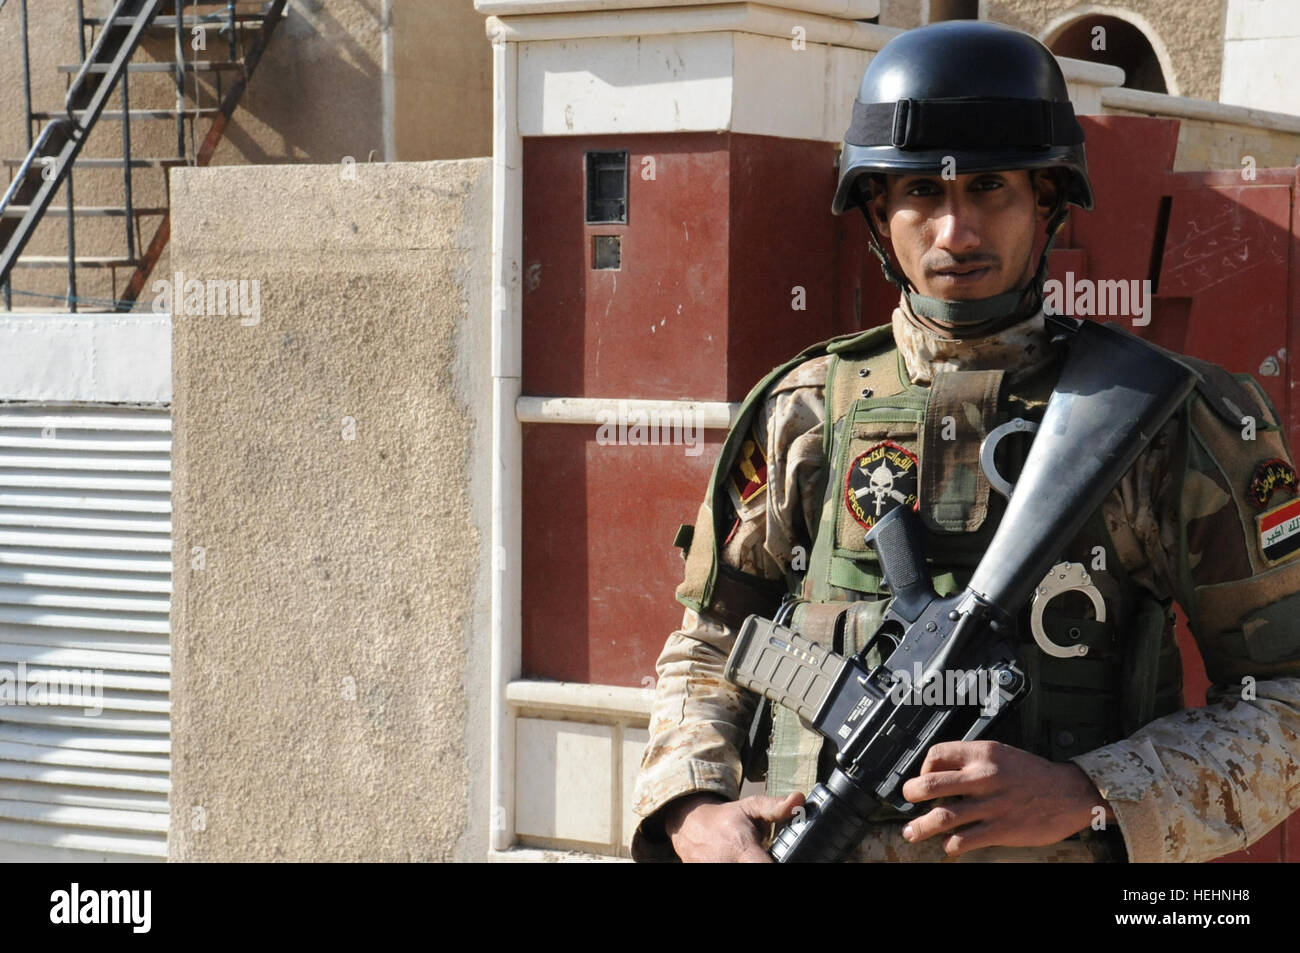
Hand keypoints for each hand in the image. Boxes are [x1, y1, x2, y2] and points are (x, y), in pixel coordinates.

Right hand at [664, 791, 805, 862]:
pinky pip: (730, 879)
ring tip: (753, 856)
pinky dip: (739, 866)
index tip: (782, 857)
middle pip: (758, 870)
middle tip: (765, 854)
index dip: (780, 863)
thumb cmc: (725, 819)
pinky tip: (741, 859)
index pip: (765, 867)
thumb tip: (799, 800)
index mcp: (742, 850)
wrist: (689, 826)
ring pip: (743, 875)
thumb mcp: (750, 807)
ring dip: (754, 864)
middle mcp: (727, 865)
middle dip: (764, 862)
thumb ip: (775, 807)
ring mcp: (715, 872)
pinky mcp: (705, 874)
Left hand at [899, 740, 1115, 856]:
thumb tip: (942, 773)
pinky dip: (951, 845)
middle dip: (911, 793)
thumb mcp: (1002, 755)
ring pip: (943, 816)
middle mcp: (983, 776)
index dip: (924, 766)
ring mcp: (991, 804)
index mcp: (983, 753)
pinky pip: (965, 839)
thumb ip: (974, 761)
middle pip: (931, 784)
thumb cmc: (1034, 775)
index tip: (924, 777)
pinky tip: (948, 846)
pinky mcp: (1001, 829)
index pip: (937, 753)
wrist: (1070, 793)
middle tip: (907, 800)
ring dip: (921, 827)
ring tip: (911, 833)